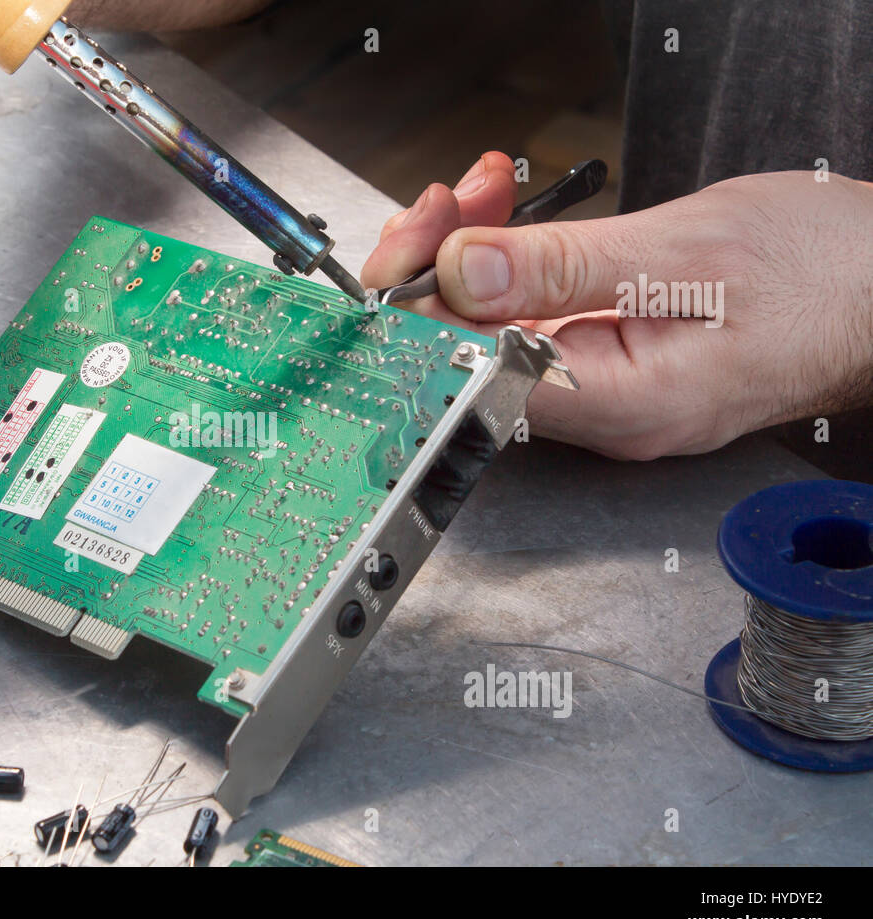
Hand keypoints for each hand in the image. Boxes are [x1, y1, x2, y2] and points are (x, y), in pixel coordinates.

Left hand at [363, 169, 872, 459]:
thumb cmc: (821, 277)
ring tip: (482, 192)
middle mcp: (601, 413)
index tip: (410, 250)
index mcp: (616, 402)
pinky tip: (506, 223)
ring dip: (474, 257)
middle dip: (442, 269)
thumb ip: (561, 269)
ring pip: (499, 330)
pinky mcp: (612, 362)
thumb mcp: (682, 254)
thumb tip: (460, 274)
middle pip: (475, 353)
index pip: (474, 373)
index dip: (423, 312)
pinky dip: (513, 269)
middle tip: (444, 204)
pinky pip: (535, 321)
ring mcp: (605, 391)